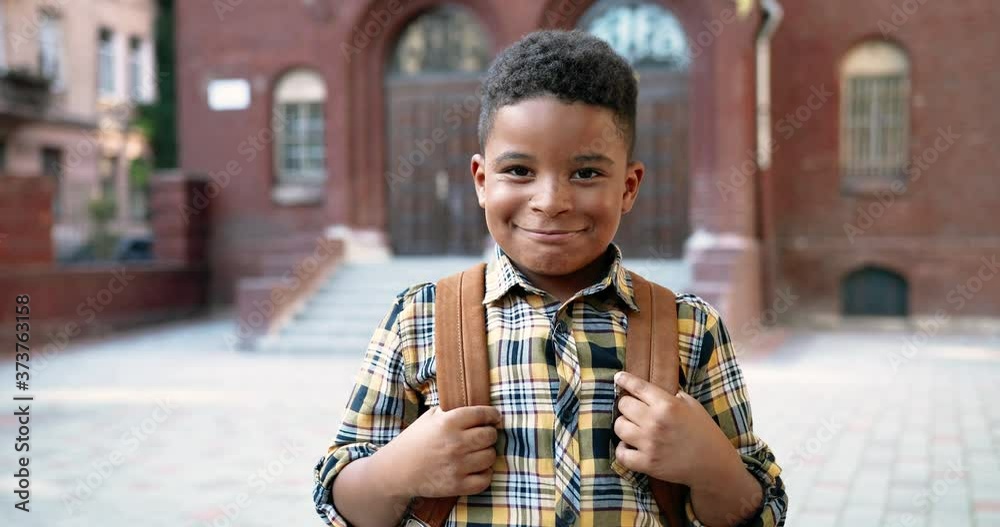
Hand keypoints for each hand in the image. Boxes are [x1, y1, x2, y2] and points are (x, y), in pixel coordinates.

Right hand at [376, 405, 501, 499]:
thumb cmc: (414, 441)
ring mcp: (457, 466)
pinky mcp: (457, 485)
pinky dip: (485, 474)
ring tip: (479, 452)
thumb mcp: (429, 418)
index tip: (494, 417)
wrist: (397, 470)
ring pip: (490, 456)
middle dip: (490, 434)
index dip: (493, 415)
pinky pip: (485, 479)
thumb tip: (475, 407)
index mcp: (448, 422)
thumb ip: (451, 411)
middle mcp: (456, 443)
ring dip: (487, 453)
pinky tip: (478, 469)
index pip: (483, 414)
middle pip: (490, 436)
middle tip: (484, 435)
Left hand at [613, 371, 737, 487]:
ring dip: (624, 426)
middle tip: (634, 411)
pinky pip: (621, 453)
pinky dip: (623, 449)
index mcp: (667, 405)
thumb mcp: (692, 405)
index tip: (618, 377)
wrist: (714, 464)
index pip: (637, 386)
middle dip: (627, 405)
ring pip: (618, 427)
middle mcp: (655, 422)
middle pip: (623, 405)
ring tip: (633, 428)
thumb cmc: (704, 432)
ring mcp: (650, 444)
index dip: (624, 379)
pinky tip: (631, 446)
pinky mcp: (647, 463)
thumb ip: (670, 396)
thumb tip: (649, 391)